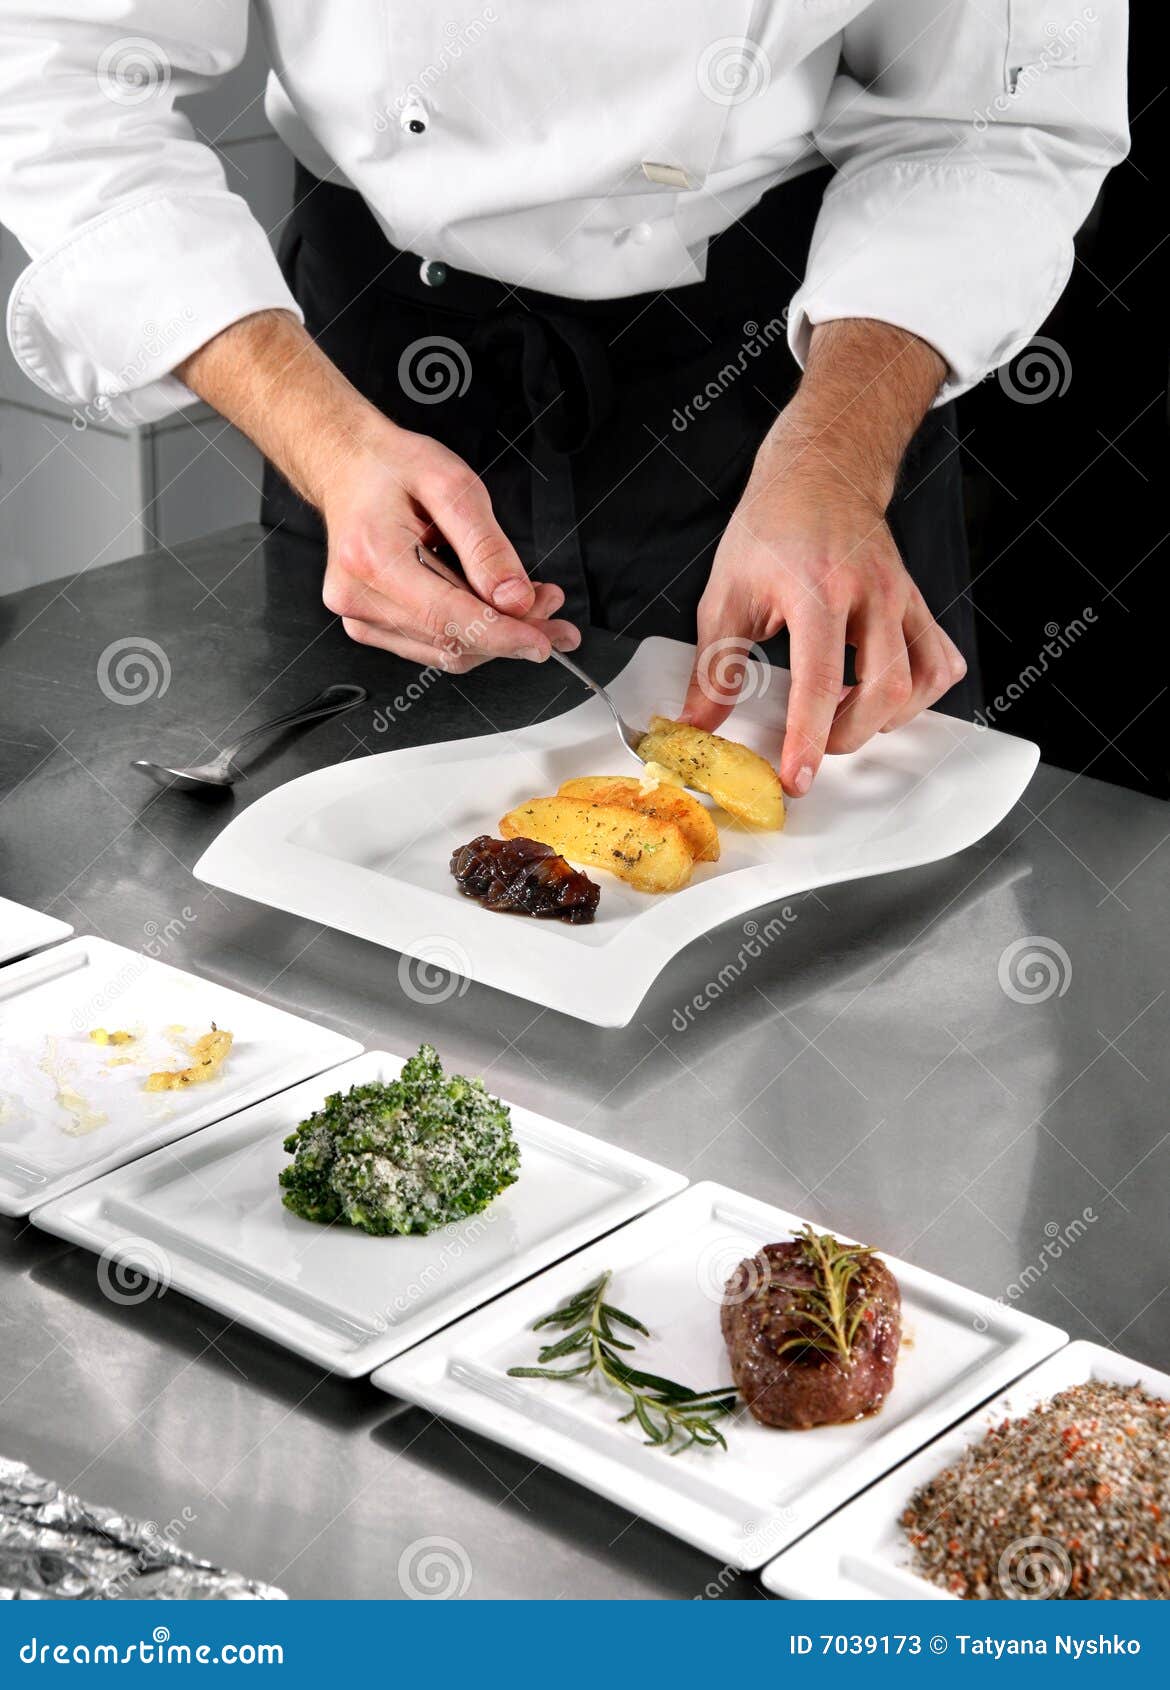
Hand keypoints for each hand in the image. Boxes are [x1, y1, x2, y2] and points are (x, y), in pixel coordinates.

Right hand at [176, 309, 577, 671]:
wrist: (348, 466)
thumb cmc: (393, 469)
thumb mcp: (453, 485)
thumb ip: (487, 546)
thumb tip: (516, 600)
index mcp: (374, 557)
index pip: (449, 618)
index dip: (504, 636)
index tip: (545, 642)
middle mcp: (359, 596)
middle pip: (452, 641)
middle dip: (511, 632)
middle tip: (551, 608)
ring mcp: (360, 616)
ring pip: (446, 652)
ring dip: (496, 637)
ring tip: (532, 606)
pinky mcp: (368, 625)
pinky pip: (431, 647)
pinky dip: (470, 634)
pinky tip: (493, 611)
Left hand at [680, 321, 965, 794]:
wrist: (821, 471)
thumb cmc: (772, 526)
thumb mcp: (726, 593)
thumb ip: (714, 666)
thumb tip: (697, 724)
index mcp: (817, 589)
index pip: (819, 680)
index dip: (808, 738)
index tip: (797, 777)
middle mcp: (871, 593)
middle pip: (885, 689)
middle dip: (849, 735)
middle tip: (814, 743)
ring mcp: (903, 596)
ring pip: (922, 681)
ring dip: (886, 717)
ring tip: (844, 715)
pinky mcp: (918, 602)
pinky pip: (941, 661)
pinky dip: (917, 692)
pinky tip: (879, 691)